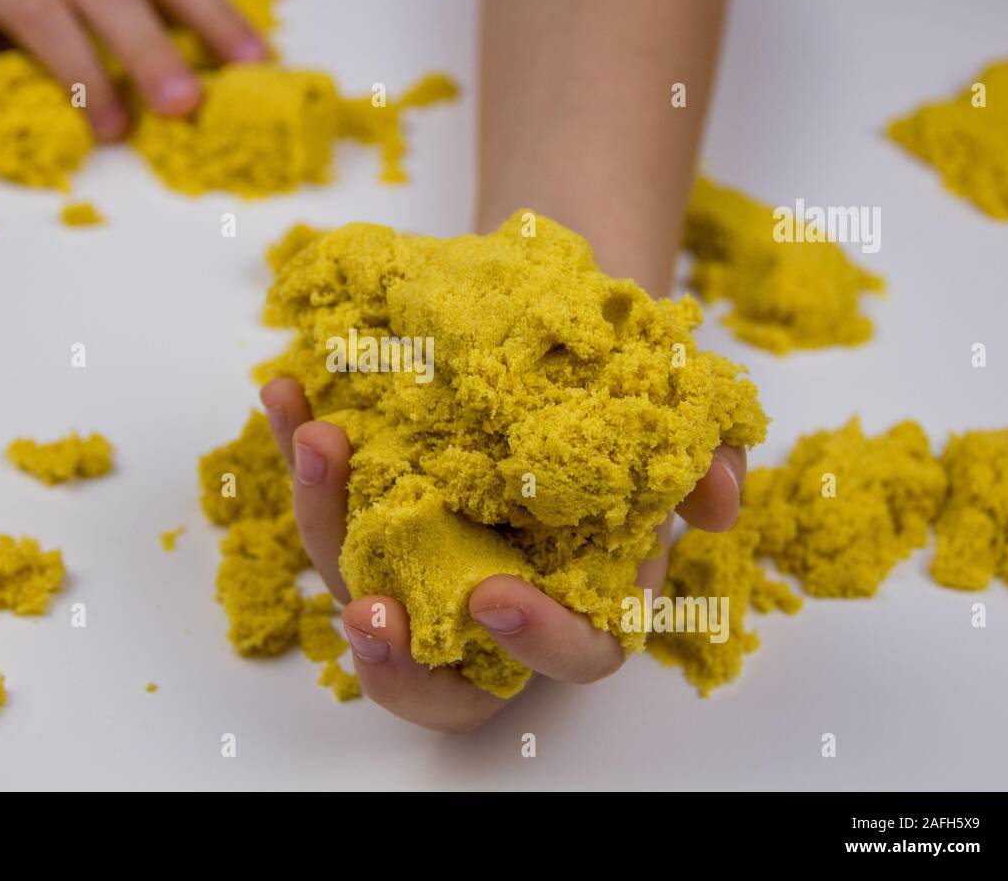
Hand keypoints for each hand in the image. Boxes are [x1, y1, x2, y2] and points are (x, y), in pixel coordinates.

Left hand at [260, 376, 745, 732]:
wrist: (561, 341)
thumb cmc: (623, 396)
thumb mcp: (679, 419)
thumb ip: (708, 460)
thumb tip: (719, 501)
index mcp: (580, 589)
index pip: (573, 654)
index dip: (539, 643)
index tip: (493, 598)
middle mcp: (492, 591)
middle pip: (438, 667)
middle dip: (396, 662)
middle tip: (367, 613)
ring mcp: (424, 553)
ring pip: (361, 576)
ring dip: (327, 518)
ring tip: (316, 437)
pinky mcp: (371, 506)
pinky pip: (328, 498)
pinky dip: (303, 450)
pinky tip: (288, 393)